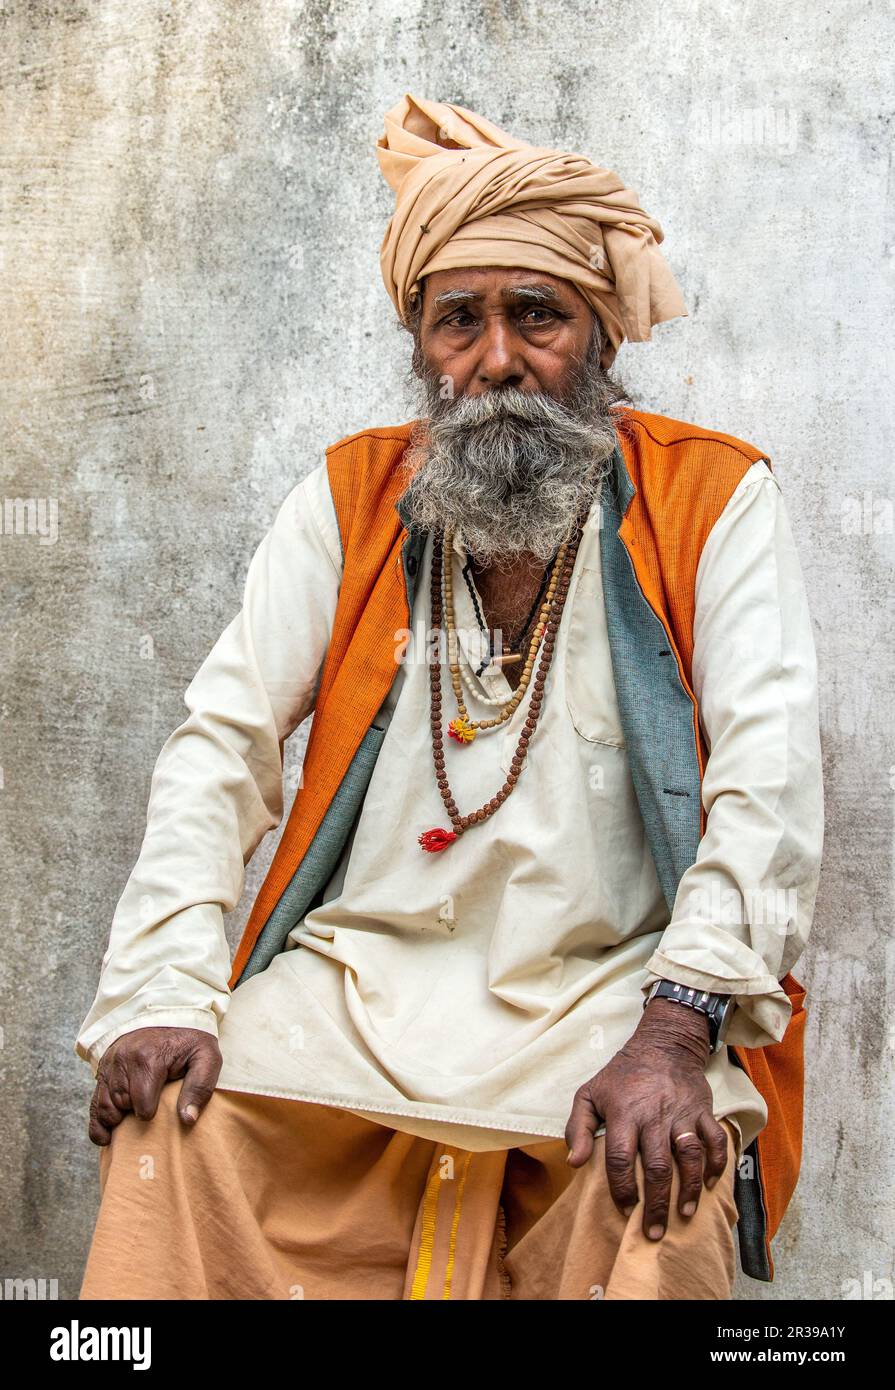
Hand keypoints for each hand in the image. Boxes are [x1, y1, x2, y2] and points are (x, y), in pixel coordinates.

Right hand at [88, 1027, 222, 1146]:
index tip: (162, 1108)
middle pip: (121, 1106)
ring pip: (105, 1107)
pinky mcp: (102, 1069)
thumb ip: (200, 1088)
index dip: (152, 1114)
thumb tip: (187, 1120)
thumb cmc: (189, 1042)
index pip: (142, 1106)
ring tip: (133, 1116)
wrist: (171, 1017)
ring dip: (118, 1117)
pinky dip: (98, 1123)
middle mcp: (123, 1060)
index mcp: (148, 1058)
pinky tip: (107, 1136)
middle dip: (134, 1114)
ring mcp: (110, 1064)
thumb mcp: (206, 1058)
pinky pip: (93, 1104)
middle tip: (150, 1108)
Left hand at [563, 998, 728, 1240]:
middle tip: (654, 1232)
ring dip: (689, 1189)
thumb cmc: (621, 1075)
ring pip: (689, 1156)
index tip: (624, 1210)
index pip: (621, 1159)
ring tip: (685, 1214)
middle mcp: (654, 1115)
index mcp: (624, 1113)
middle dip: (656, 1204)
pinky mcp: (703, 1110)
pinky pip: (715, 1140)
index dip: (622, 1189)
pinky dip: (717, 1164)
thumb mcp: (589, 1093)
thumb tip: (575, 1162)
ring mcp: (682, 1113)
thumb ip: (578, 1128)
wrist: (663, 1044)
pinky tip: (711, 1184)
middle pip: (657, 1167)